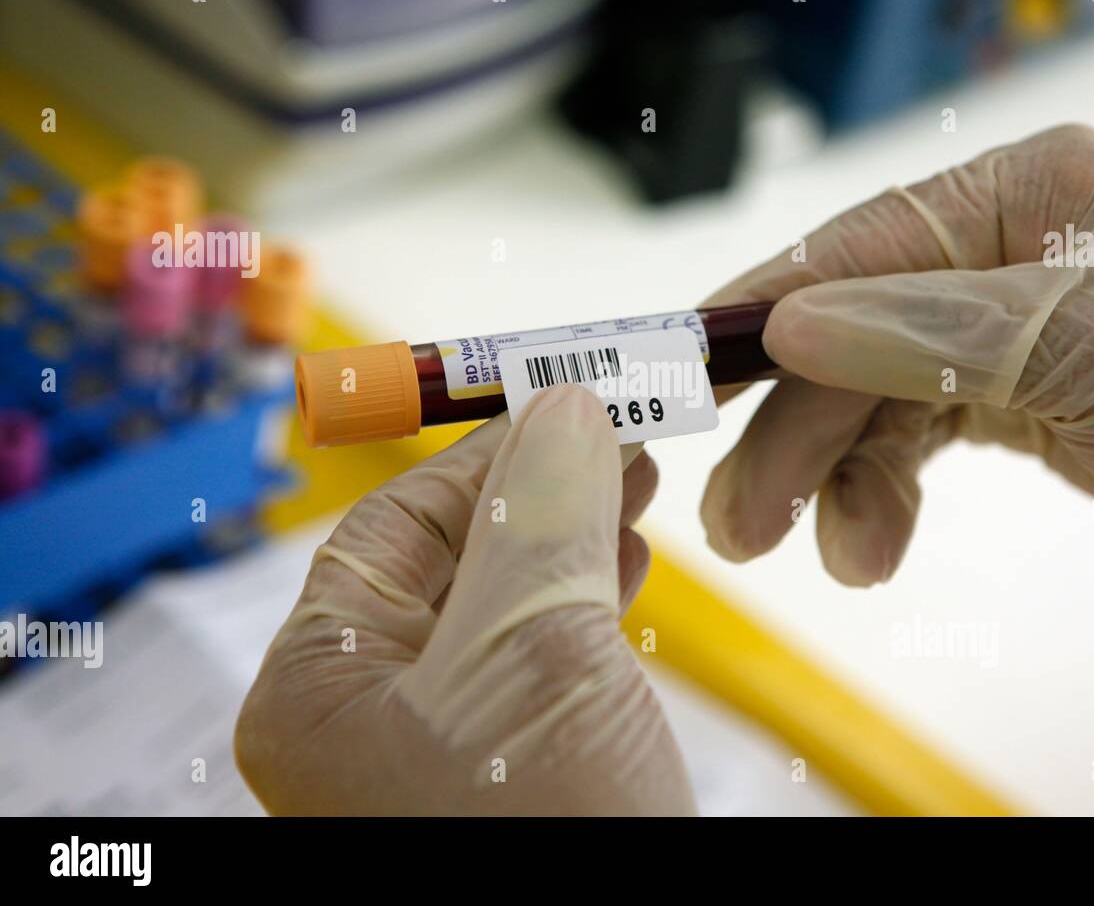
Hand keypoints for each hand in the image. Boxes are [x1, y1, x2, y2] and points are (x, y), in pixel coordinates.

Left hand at [236, 385, 695, 813]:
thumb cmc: (545, 830)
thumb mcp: (533, 649)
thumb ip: (539, 515)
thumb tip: (561, 407)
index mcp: (322, 687)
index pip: (394, 528)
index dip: (483, 455)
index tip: (563, 400)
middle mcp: (367, 719)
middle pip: (450, 560)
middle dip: (537, 489)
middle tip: (615, 432)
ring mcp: (441, 753)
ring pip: (501, 606)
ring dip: (568, 536)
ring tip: (634, 486)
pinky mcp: (513, 774)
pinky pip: (536, 662)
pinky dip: (582, 601)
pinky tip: (622, 566)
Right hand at [702, 125, 1093, 586]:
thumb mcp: (1090, 354)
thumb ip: (928, 332)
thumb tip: (788, 325)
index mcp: (1021, 195)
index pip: (852, 251)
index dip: (757, 318)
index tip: (681, 379)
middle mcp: (998, 248)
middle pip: (845, 337)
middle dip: (793, 434)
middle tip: (743, 522)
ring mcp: (998, 323)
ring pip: (866, 397)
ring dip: (833, 478)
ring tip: (830, 552)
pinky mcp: (1005, 391)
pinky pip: (906, 436)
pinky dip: (879, 491)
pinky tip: (872, 540)